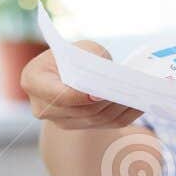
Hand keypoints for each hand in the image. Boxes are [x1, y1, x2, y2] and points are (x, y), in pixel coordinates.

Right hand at [21, 42, 142, 129]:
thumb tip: (108, 81)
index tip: (101, 92)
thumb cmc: (73, 54)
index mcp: (33, 81)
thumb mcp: (81, 48)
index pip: (58, 95)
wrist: (67, 71)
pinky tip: (143, 103)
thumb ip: (92, 59)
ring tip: (142, 96)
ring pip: (96, 120)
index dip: (80, 96)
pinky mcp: (80, 128)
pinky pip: (106, 124)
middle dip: (108, 101)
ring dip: (121, 108)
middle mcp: (42, 107)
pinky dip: (127, 114)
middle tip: (132, 92)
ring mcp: (60, 122)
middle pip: (81, 110)